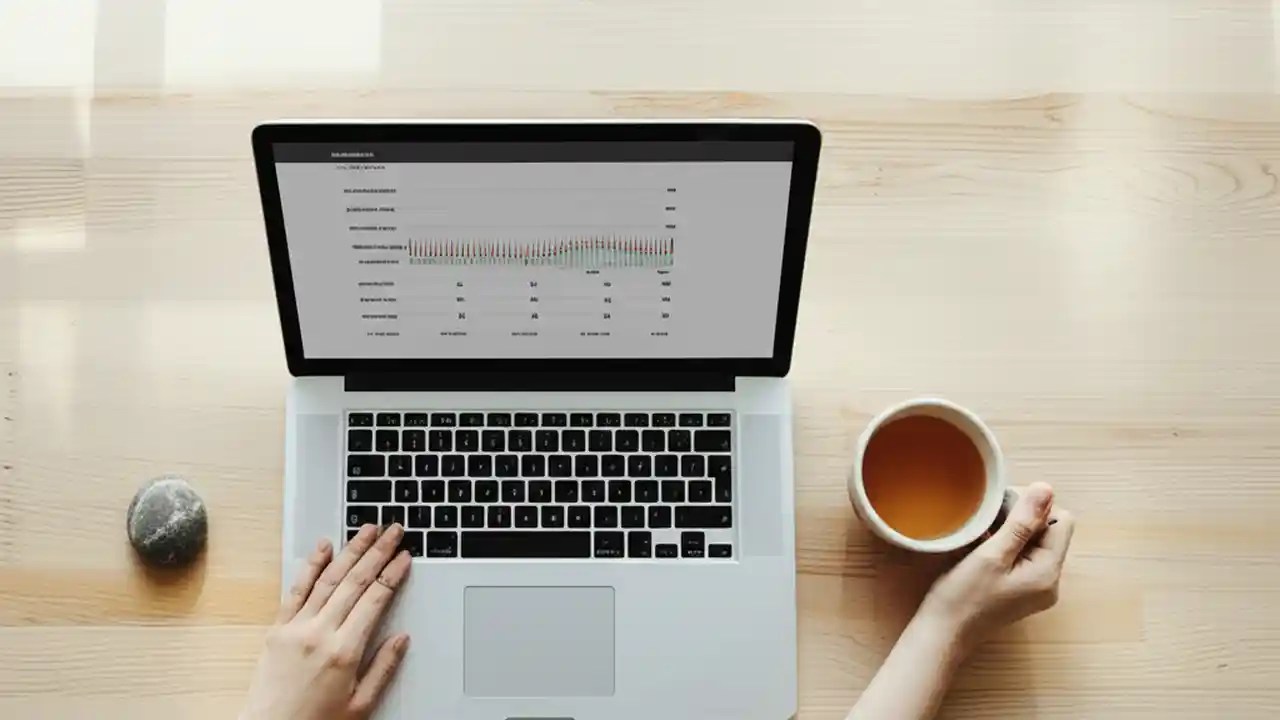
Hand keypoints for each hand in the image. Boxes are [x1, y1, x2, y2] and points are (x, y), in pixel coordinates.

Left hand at [241, 524, 411, 719]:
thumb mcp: (361, 705)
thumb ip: (383, 668)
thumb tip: (401, 638)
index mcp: (345, 652)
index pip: (376, 600)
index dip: (393, 574)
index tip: (405, 557)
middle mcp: (320, 633)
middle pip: (356, 581)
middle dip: (377, 552)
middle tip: (393, 531)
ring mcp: (296, 628)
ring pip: (329, 579)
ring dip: (351, 550)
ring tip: (367, 530)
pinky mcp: (277, 629)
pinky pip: (296, 590)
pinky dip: (311, 566)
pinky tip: (323, 547)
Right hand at [918, 482, 1075, 655]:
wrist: (942, 635)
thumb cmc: (962, 598)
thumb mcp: (992, 555)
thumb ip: (1022, 522)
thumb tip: (1047, 488)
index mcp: (1048, 573)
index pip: (1061, 521)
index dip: (1034, 508)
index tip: (1001, 508)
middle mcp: (1049, 581)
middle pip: (1049, 531)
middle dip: (1021, 518)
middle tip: (987, 519)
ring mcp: (1035, 587)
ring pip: (1034, 542)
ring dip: (1011, 530)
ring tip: (982, 532)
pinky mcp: (1020, 589)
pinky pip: (1022, 556)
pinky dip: (1005, 545)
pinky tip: (983, 545)